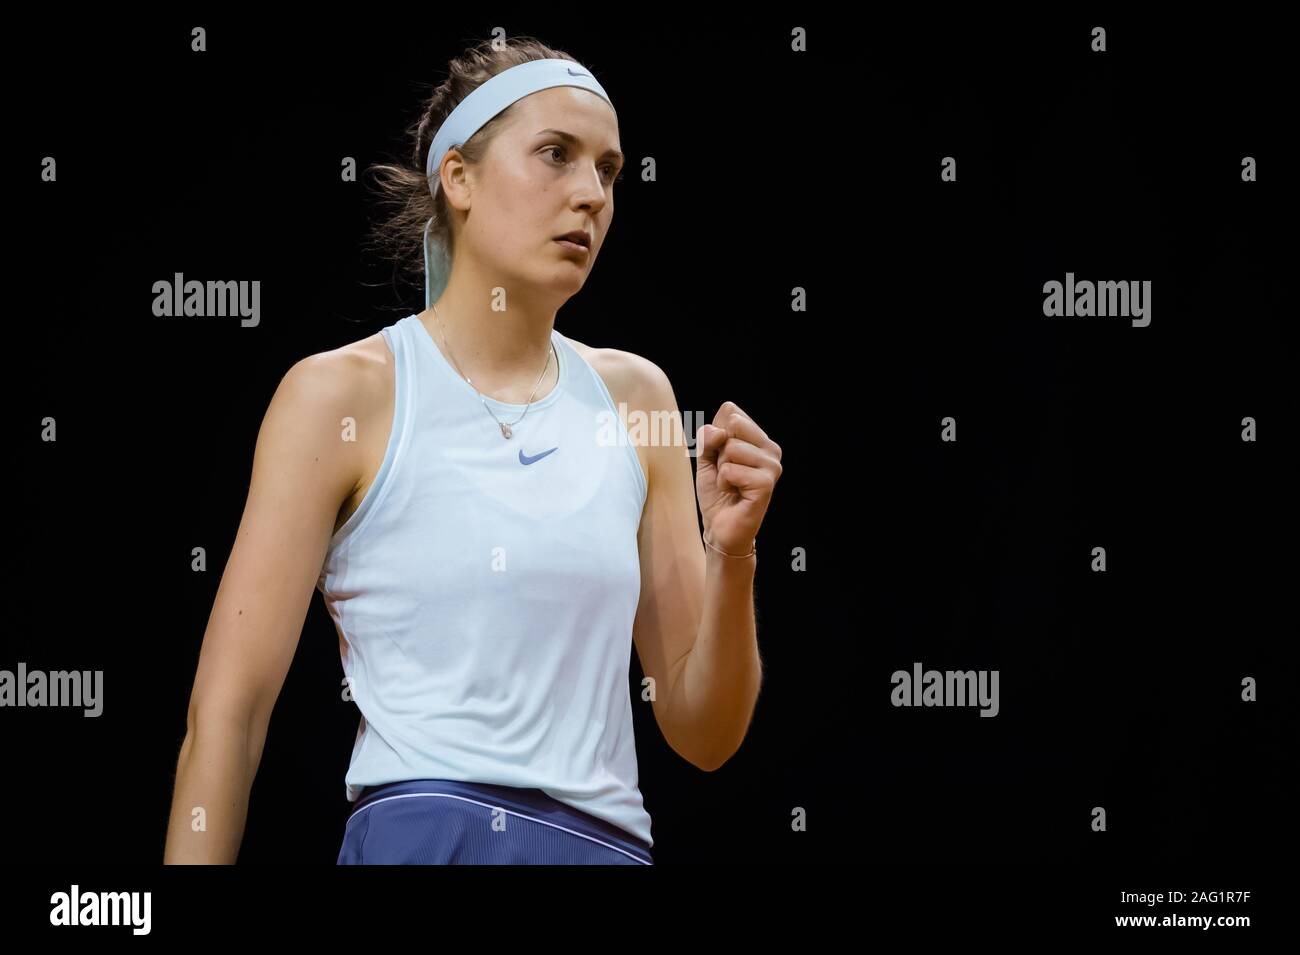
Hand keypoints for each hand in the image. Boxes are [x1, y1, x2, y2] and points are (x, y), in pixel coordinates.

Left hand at [695, 401, 781, 555]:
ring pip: (731, 448)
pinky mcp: (766, 484)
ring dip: (722, 470)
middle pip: (733, 425)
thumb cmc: (717, 491)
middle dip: (719, 451)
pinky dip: (724, 482)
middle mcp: (771, 449)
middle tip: (726, 473)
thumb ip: (708, 438)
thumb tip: (719, 431)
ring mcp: (772, 466)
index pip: (731, 412)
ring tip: (731, 485)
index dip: (715, 435)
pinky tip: (734, 493)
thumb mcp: (706, 458)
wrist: (720, 527)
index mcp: (760, 439)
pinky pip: (731, 469)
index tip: (720, 458)